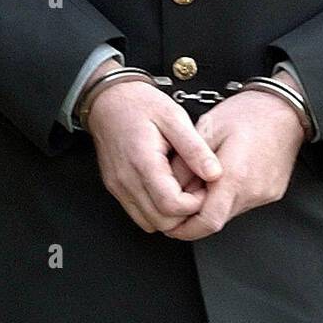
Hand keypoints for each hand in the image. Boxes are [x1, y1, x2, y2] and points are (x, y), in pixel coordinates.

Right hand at [81, 62, 221, 233]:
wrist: (108, 99)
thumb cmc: (139, 104)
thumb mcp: (174, 116)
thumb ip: (194, 147)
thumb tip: (214, 173)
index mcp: (143, 162)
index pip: (171, 205)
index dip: (194, 204)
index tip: (204, 188)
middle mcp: (127, 180)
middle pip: (162, 222)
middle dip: (185, 213)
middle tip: (197, 190)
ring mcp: (119, 187)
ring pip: (149, 223)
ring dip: (171, 215)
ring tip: (183, 191)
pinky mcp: (116, 188)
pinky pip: (138, 214)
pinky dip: (156, 210)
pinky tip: (167, 191)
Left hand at [161, 77, 306, 241]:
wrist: (285, 107)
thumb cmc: (248, 112)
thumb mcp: (208, 129)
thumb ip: (187, 163)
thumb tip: (169, 188)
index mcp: (235, 175)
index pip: (207, 222)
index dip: (184, 229)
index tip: (170, 224)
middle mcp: (252, 191)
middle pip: (217, 220)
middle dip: (195, 216)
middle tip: (180, 199)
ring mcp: (264, 193)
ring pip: (229, 212)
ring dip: (212, 204)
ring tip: (204, 180)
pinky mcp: (272, 192)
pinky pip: (243, 203)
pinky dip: (228, 196)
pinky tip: (224, 175)